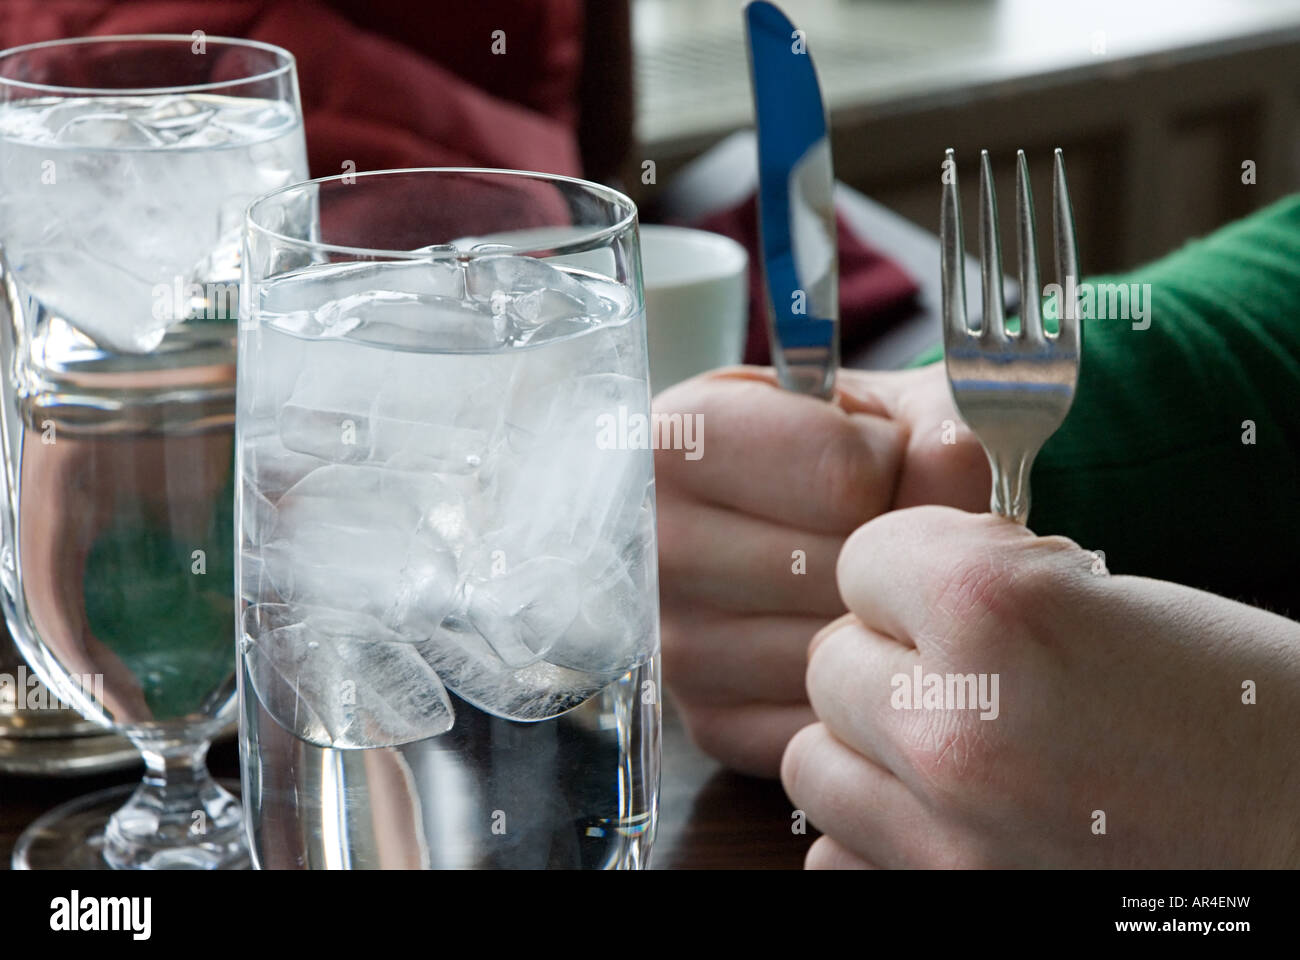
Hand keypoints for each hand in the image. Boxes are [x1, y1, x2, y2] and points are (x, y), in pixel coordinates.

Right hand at [653, 364, 987, 776]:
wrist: (772, 523)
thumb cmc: (831, 454)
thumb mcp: (877, 406)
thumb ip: (928, 422)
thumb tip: (953, 464)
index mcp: (674, 441)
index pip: (843, 474)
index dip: (895, 463)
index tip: (877, 457)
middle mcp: (653, 546)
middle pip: (843, 567)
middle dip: (894, 546)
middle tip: (880, 525)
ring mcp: (676, 643)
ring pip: (845, 648)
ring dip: (885, 620)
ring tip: (862, 578)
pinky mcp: (711, 722)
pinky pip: (835, 716)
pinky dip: (867, 683)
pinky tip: (850, 637)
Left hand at [783, 506, 1299, 867]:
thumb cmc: (1247, 710)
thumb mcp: (1116, 596)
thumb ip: (979, 582)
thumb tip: (891, 594)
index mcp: (997, 614)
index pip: (862, 560)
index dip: (917, 569)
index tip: (965, 586)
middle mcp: (957, 732)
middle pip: (829, 664)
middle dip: (890, 655)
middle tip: (969, 667)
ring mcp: (950, 840)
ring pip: (814, 760)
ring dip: (869, 743)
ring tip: (952, 739)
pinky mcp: (954, 908)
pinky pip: (841, 855)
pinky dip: (879, 828)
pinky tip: (951, 811)